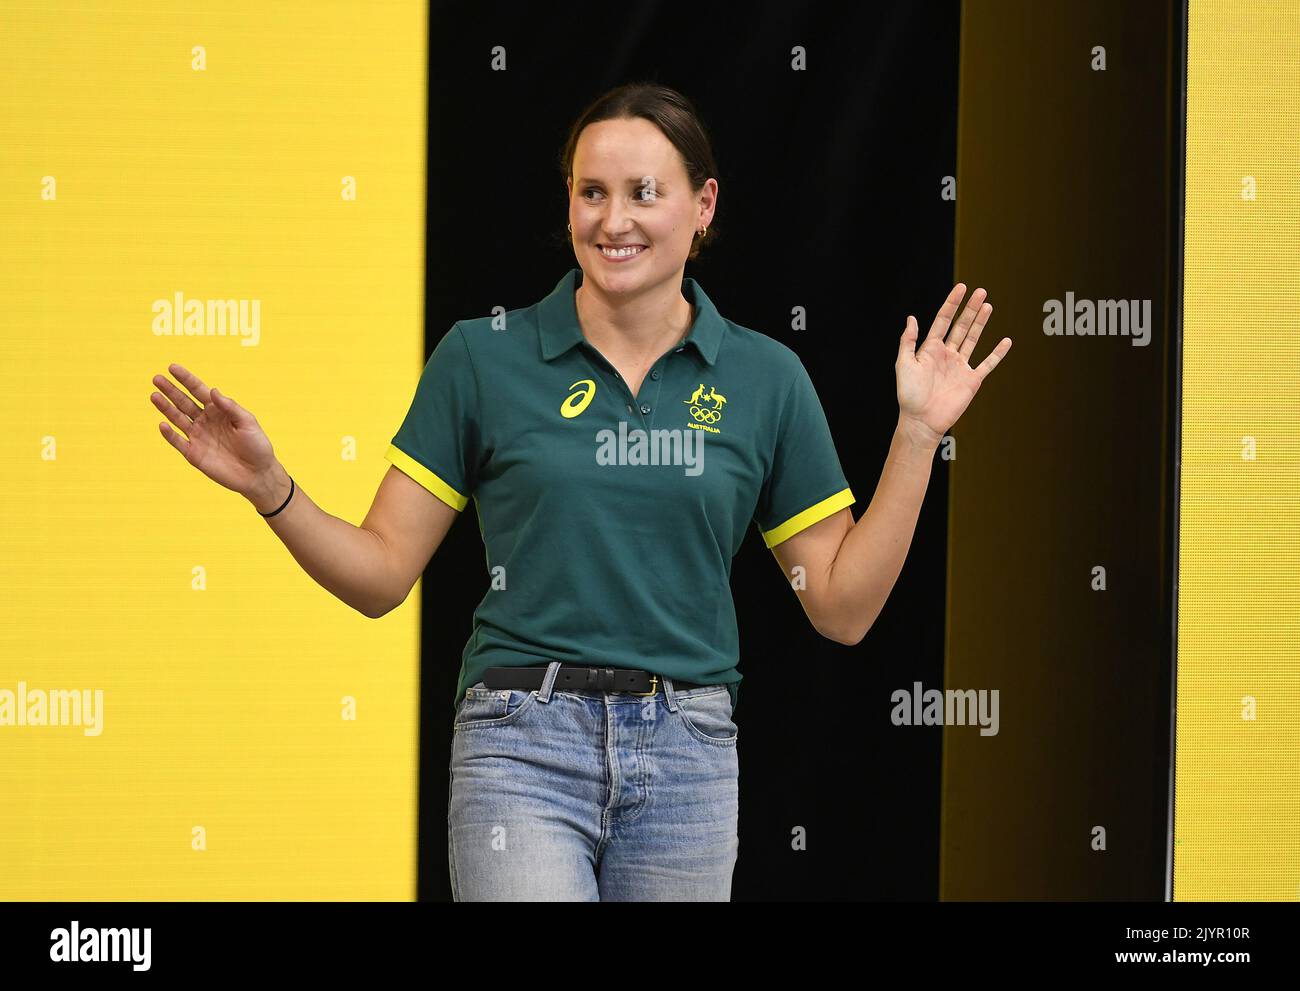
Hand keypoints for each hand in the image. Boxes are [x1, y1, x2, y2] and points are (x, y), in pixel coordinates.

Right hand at [150, 363, 276, 499]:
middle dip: (170, 390)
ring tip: (154, 395)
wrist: (257, 474)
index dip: (186, 379)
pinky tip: (162, 424)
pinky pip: (178, 442)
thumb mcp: (248, 423)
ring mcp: (198, 437)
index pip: (199, 391)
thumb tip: (213, 391)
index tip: (172, 367)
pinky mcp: (194, 454)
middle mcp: (205, 421)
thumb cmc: (257, 446)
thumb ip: (230, 407)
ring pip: (177, 419)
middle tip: (156, 379)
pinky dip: (169, 434)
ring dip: (165, 408)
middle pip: (184, 402)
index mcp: (219, 410)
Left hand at [895, 283, 1010, 444]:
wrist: (922, 420)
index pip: (943, 320)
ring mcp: (960, 366)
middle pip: (961, 326)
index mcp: (930, 349)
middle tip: (981, 291)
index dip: (952, 304)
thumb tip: (911, 318)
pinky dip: (997, 353)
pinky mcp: (972, 380)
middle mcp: (947, 355)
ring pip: (974, 339)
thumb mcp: (904, 364)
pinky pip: (987, 364)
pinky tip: (1006, 341)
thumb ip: (908, 341)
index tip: (961, 288)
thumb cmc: (909, 395)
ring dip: (981, 322)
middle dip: (970, 309)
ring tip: (988, 305)